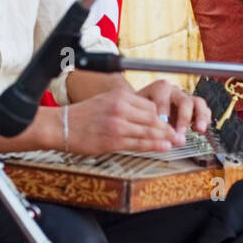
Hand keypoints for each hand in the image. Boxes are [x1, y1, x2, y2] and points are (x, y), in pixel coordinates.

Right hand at [63, 87, 185, 155]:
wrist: (62, 126)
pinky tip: (163, 147)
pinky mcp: (113, 140)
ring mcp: (117, 124)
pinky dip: (153, 145)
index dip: (162, 116)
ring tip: (175, 142)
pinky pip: (138, 143)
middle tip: (180, 133)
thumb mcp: (106, 100)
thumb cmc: (83, 115)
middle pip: (152, 118)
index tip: (170, 122)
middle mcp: (120, 108)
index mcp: (119, 95)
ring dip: (164, 138)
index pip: (149, 105)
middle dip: (168, 127)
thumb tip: (147, 114)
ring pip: (148, 131)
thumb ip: (126, 105)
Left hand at [136, 79, 211, 137]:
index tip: (162, 124)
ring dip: (199, 117)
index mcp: (159, 88)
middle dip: (183, 118)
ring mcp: (186, 98)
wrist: (144, 111)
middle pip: (183, 100)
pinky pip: (204, 110)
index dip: (163, 111)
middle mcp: (174, 92)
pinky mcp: (194, 108)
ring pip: (197, 103)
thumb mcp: (138, 113)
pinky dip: (205, 119)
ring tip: (199, 129)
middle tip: (180, 133)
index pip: (163, 96)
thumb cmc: (140, 112)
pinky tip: (201, 129)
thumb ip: (145, 121)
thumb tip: (152, 134)